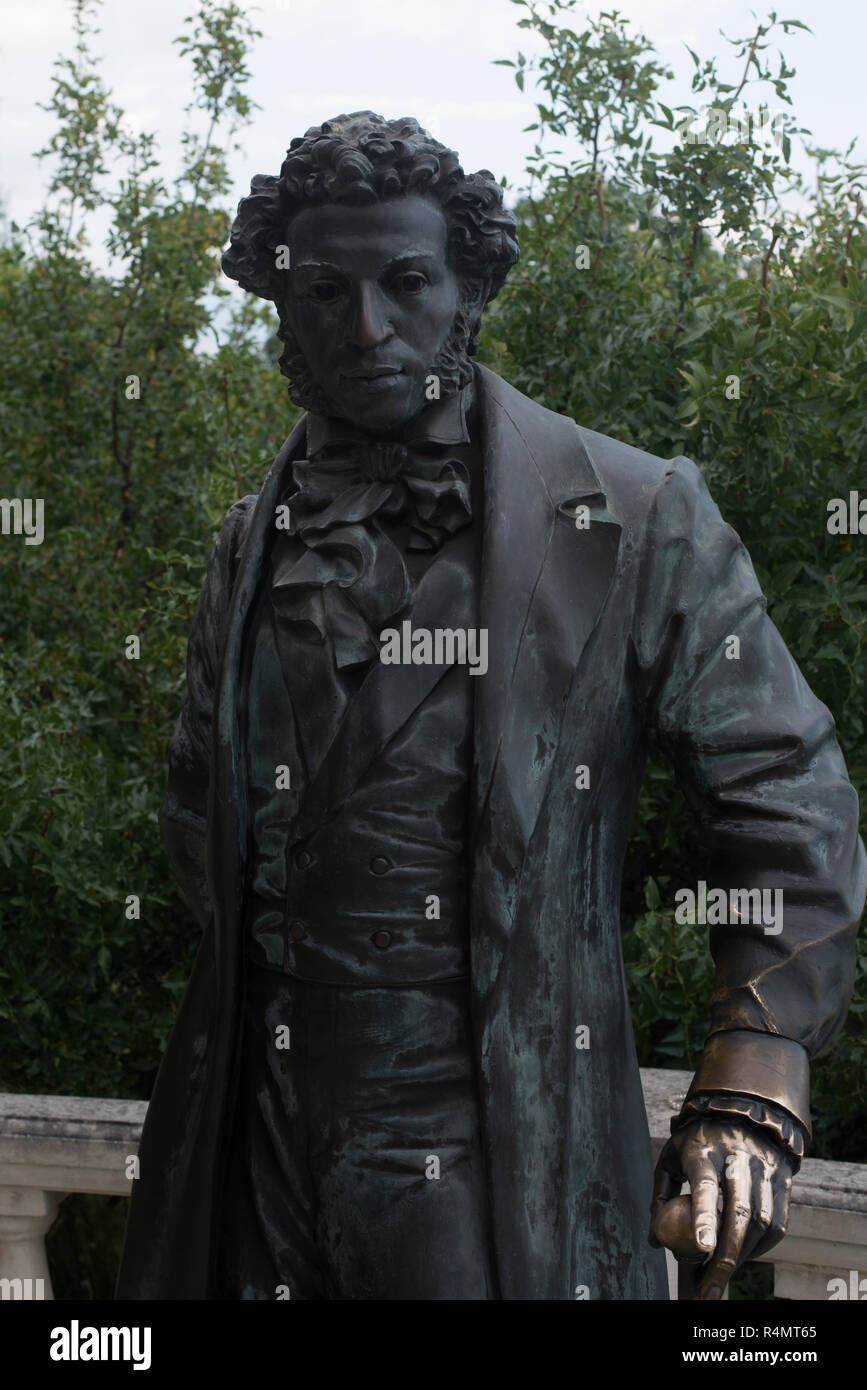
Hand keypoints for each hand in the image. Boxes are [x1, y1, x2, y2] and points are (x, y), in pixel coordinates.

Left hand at [648, 1117, 793, 1298]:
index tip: (701, 1247)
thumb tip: (654, 1241)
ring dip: (741, 1256)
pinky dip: (761, 1247)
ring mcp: (763, 1168)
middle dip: (725, 1256)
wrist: (741, 1110)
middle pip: (739, 1212)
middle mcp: (737, 1158)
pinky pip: (777, 1223)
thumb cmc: (696, 1141)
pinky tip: (743, 1257)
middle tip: (709, 1289)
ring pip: (761, 1222)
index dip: (704, 1216)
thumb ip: (661, 1197)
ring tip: (721, 1278)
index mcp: (704, 1150)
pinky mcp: (782, 1179)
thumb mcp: (671, 1157)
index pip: (706, 1185)